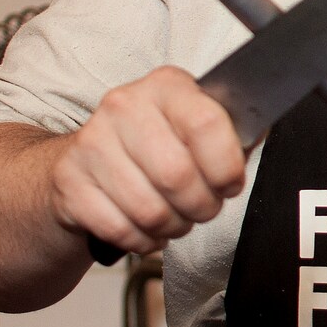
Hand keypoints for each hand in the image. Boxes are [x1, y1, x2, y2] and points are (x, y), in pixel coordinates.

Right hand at [46, 66, 245, 257]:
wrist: (83, 162)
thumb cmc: (158, 145)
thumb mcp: (198, 126)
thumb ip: (234, 131)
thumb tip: (258, 135)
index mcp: (166, 85)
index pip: (205, 124)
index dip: (226, 167)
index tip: (230, 183)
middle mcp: (124, 106)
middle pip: (177, 175)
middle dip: (202, 206)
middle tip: (203, 208)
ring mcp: (91, 143)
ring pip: (150, 210)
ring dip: (174, 226)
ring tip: (176, 217)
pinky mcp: (69, 181)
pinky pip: (121, 230)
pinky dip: (143, 240)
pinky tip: (146, 227)